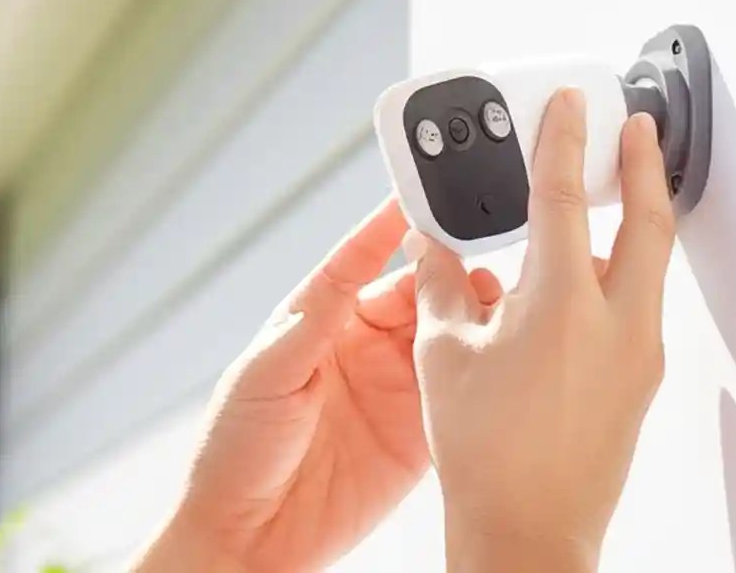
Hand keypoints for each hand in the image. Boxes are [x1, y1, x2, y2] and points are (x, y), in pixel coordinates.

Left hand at [136, 200, 496, 571]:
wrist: (249, 538)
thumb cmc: (233, 452)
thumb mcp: (262, 378)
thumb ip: (307, 328)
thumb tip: (342, 278)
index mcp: (317, 324)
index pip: (358, 263)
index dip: (387, 230)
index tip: (418, 197)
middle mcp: (360, 349)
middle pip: (415, 297)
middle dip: (448, 277)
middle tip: (480, 266)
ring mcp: (392, 390)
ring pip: (444, 341)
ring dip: (471, 322)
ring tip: (500, 307)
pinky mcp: (417, 435)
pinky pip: (457, 397)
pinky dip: (481, 378)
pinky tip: (502, 362)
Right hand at [409, 89, 675, 571]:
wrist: (528, 532)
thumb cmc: (487, 458)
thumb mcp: (447, 357)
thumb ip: (442, 287)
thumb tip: (433, 250)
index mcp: (562, 304)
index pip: (565, 197)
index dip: (564, 140)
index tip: (570, 106)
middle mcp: (617, 323)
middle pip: (648, 219)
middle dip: (643, 164)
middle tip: (636, 127)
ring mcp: (639, 355)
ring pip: (651, 263)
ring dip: (637, 219)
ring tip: (615, 194)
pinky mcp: (641, 381)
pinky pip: (640, 304)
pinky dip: (624, 270)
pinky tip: (591, 275)